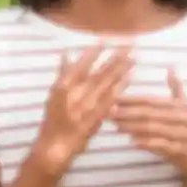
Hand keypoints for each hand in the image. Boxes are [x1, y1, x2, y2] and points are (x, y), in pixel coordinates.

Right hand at [33, 44, 133, 175]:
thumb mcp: (53, 95)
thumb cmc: (53, 120)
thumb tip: (66, 52)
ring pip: (106, 84)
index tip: (106, 39)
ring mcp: (86, 106)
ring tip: (134, 57)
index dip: (94, 52)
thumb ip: (62, 73)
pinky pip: (110, 99)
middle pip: (99, 72)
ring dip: (121, 69)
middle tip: (129, 44)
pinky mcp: (95, 117)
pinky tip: (130, 77)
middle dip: (115, 57)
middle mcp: (75, 94)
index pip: (81, 65)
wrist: (53, 147)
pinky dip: (120, 88)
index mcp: (63, 87)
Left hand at [112, 68, 186, 179]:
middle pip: (150, 113)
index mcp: (180, 106)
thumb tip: (170, 68)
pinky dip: (146, 143)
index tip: (113, 98)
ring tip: (116, 126)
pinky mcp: (181, 150)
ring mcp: (183, 134)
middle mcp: (183, 118)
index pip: (151, 100)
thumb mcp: (184, 108)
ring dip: (133, 127)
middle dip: (128, 112)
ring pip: (154, 128)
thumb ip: (176, 89)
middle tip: (109, 112)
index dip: (131, 99)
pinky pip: (161, 145)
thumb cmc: (186, 130)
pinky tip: (132, 142)